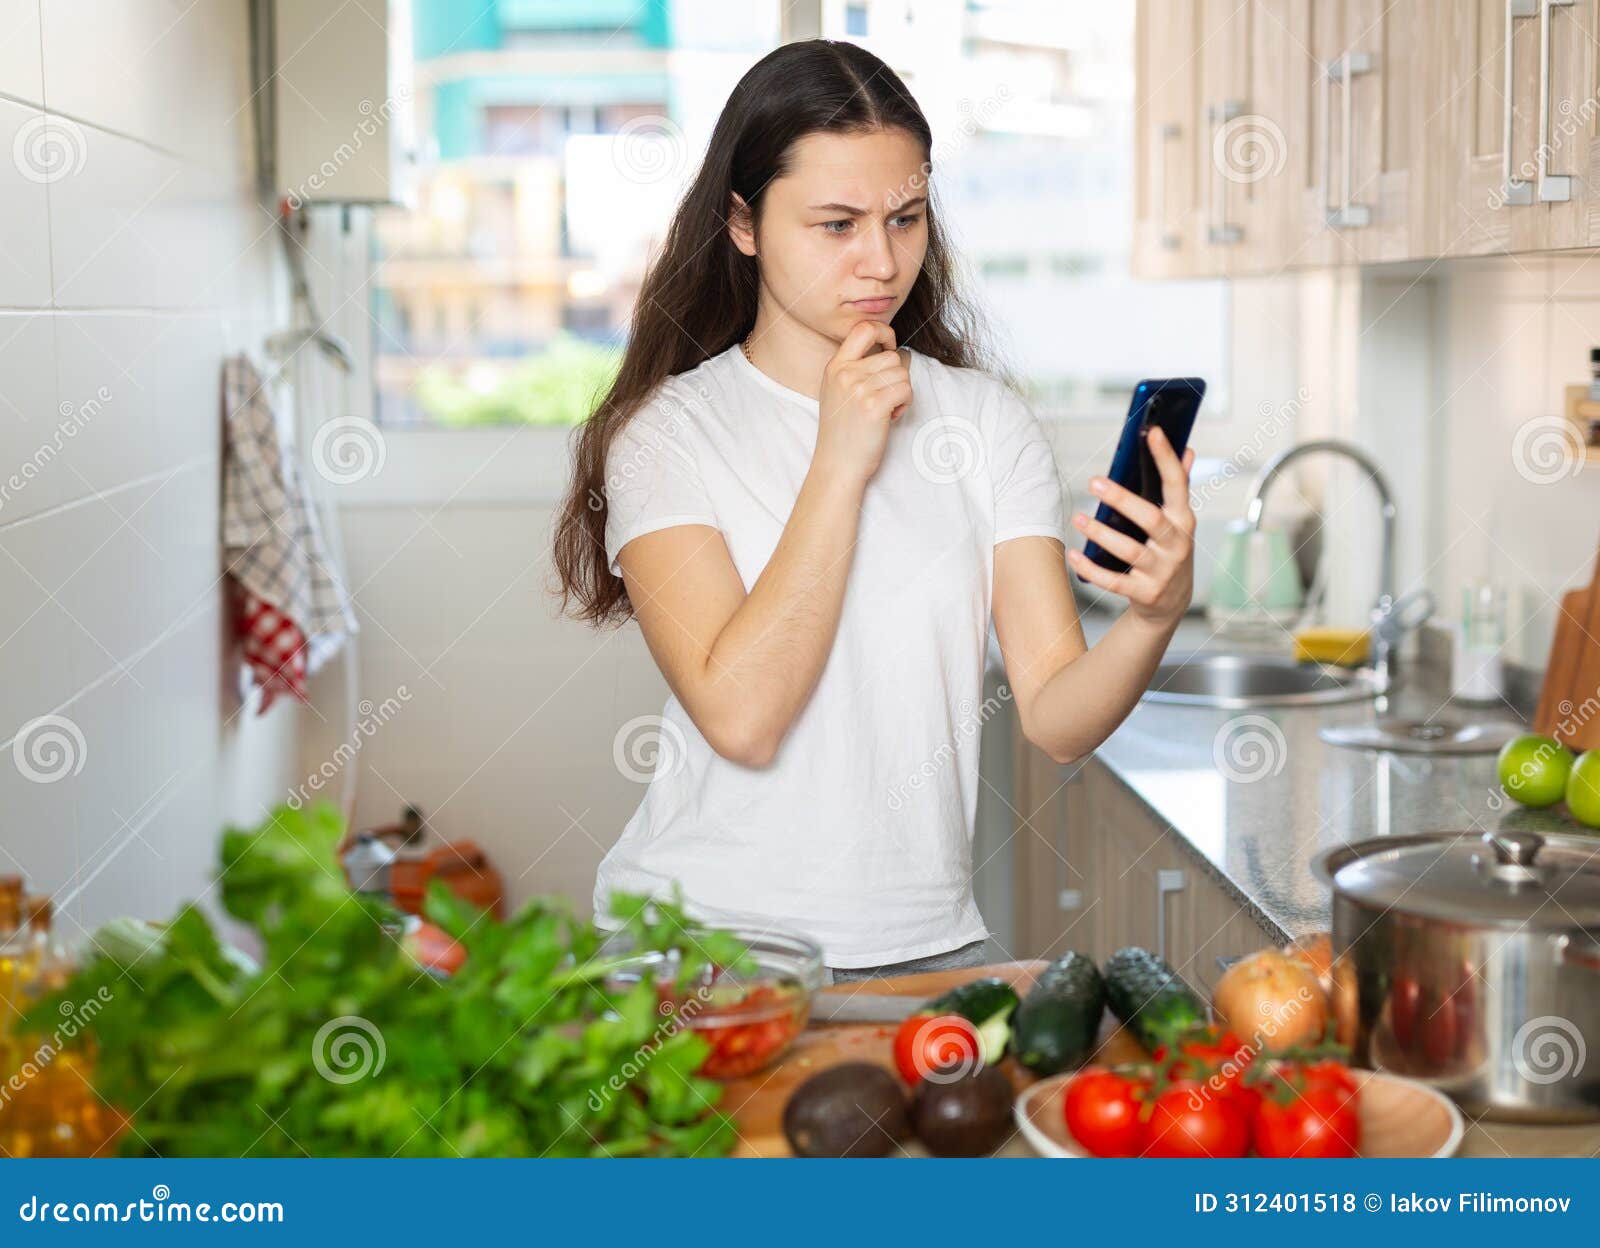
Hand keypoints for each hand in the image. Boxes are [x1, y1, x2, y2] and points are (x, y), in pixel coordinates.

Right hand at [812, 321, 911, 488]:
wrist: (837, 465)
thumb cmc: (842, 432)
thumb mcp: (836, 392)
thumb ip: (855, 368)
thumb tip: (893, 351)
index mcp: (835, 367)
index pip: (863, 328)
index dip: (884, 332)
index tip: (890, 346)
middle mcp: (845, 374)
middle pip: (892, 356)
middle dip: (896, 377)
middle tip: (884, 399)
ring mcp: (858, 388)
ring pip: (902, 373)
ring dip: (901, 392)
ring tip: (886, 410)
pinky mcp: (874, 405)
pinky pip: (906, 389)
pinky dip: (905, 404)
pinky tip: (890, 417)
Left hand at [1066, 425, 1195, 626]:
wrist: (1171, 604)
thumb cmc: (1168, 552)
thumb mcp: (1178, 522)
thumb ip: (1179, 488)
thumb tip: (1188, 449)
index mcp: (1184, 521)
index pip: (1178, 484)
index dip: (1166, 457)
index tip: (1152, 432)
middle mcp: (1177, 546)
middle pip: (1150, 519)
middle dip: (1122, 499)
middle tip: (1093, 482)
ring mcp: (1162, 571)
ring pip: (1129, 550)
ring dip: (1100, 533)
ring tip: (1076, 518)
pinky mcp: (1145, 593)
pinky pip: (1114, 581)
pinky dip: (1091, 568)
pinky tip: (1073, 554)